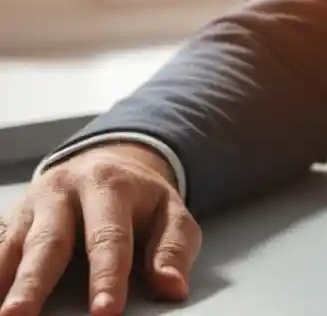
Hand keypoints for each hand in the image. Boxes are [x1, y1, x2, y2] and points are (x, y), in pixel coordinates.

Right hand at [0, 143, 200, 315]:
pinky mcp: (11, 219)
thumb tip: (173, 287)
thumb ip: (173, 250)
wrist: (108, 161)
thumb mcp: (171, 214)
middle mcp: (63, 192)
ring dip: (4, 281)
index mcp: (109, 186)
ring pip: (13, 245)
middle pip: (48, 242)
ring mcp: (31, 205)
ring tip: (2, 313)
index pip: (108, 238)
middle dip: (34, 283)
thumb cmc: (141, 199)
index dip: (107, 277)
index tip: (105, 312)